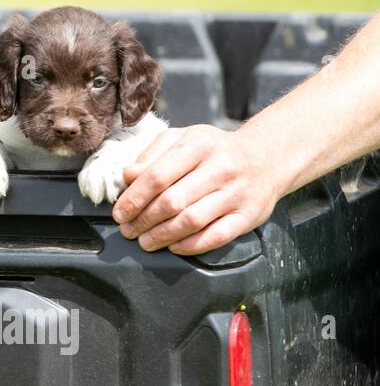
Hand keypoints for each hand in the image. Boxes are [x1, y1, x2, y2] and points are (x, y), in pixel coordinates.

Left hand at [111, 124, 283, 255]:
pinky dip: (190, 246)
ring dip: (162, 236)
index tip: (119, 212)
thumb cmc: (215, 150)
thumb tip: (128, 176)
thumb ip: (152, 154)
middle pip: (172, 201)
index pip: (157, 176)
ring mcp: (236, 194)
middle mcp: (220, 168)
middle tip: (128, 230)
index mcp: (199, 145)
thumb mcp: (183, 138)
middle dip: (143, 220)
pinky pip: (215, 236)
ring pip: (191, 221)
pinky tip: (173, 247)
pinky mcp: (248, 216)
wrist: (267, 158)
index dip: (133, 198)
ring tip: (145, 241)